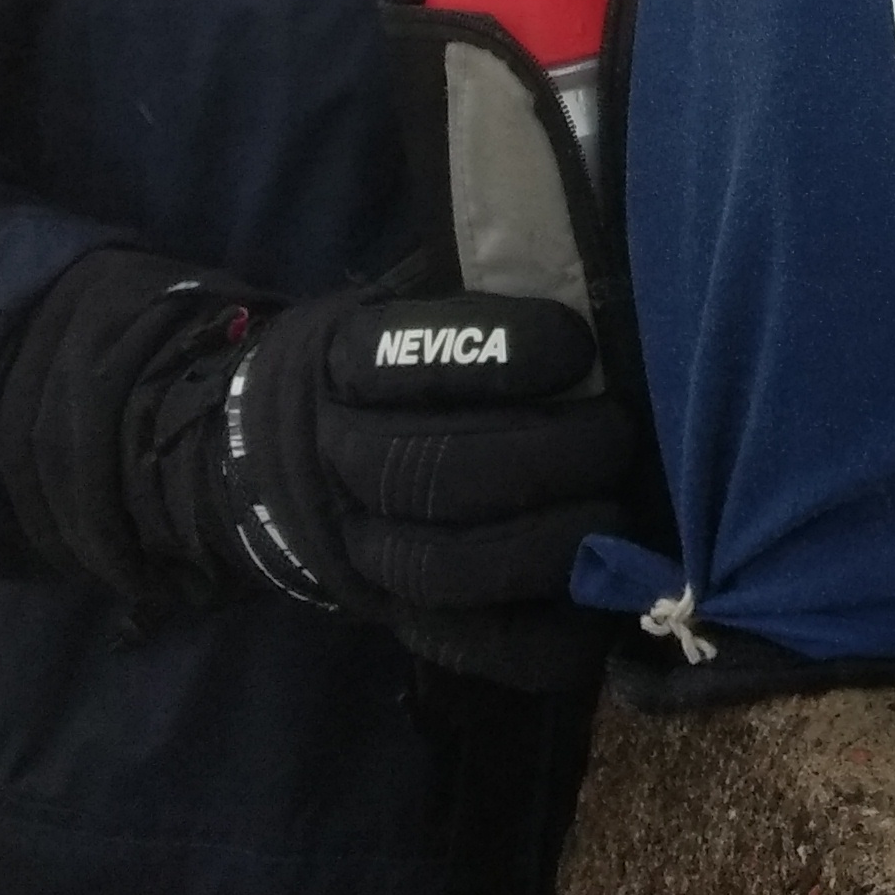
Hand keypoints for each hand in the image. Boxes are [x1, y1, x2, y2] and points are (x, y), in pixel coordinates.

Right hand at [210, 285, 639, 630]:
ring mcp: (364, 553)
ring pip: (449, 567)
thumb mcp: (399, 302)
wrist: (278, 458)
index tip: (578, 346)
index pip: (410, 360)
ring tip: (615, 511)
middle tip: (617, 436)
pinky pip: (473, 647)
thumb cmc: (382, 366)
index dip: (505, 355)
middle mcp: (340, 464)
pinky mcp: (400, 622)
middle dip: (550, 457)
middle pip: (437, 473)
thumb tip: (587, 247)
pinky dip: (547, 636)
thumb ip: (471, 285)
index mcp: (341, 368)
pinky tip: (601, 606)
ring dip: (552, 544)